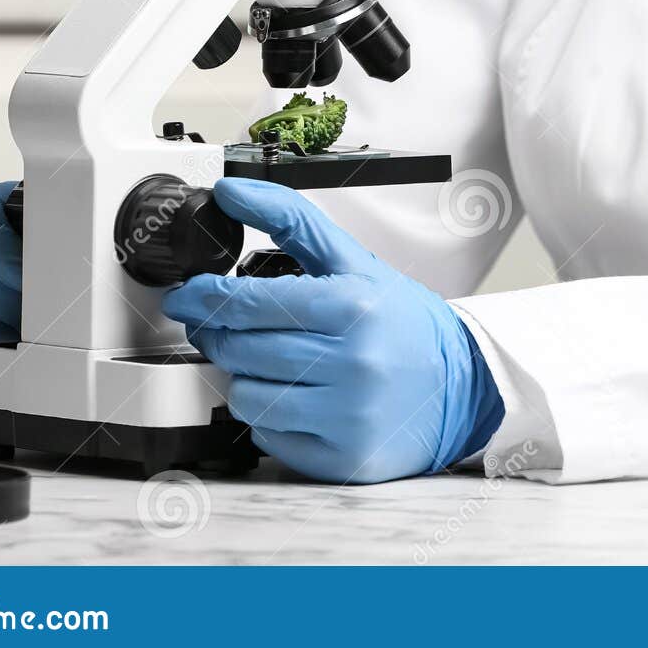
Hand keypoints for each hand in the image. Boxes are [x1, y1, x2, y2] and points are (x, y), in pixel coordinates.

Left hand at [162, 178, 503, 483]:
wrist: (460, 383)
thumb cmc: (402, 323)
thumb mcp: (355, 261)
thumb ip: (292, 219)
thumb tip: (231, 191)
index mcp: (353, 306)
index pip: (247, 303)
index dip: (204, 298)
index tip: (188, 295)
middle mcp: (352, 362)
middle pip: (239, 350)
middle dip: (224, 335)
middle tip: (233, 327)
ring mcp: (346, 414)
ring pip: (245, 396)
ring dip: (247, 377)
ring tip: (279, 363)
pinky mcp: (342, 456)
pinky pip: (267, 435)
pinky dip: (272, 415)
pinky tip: (301, 397)